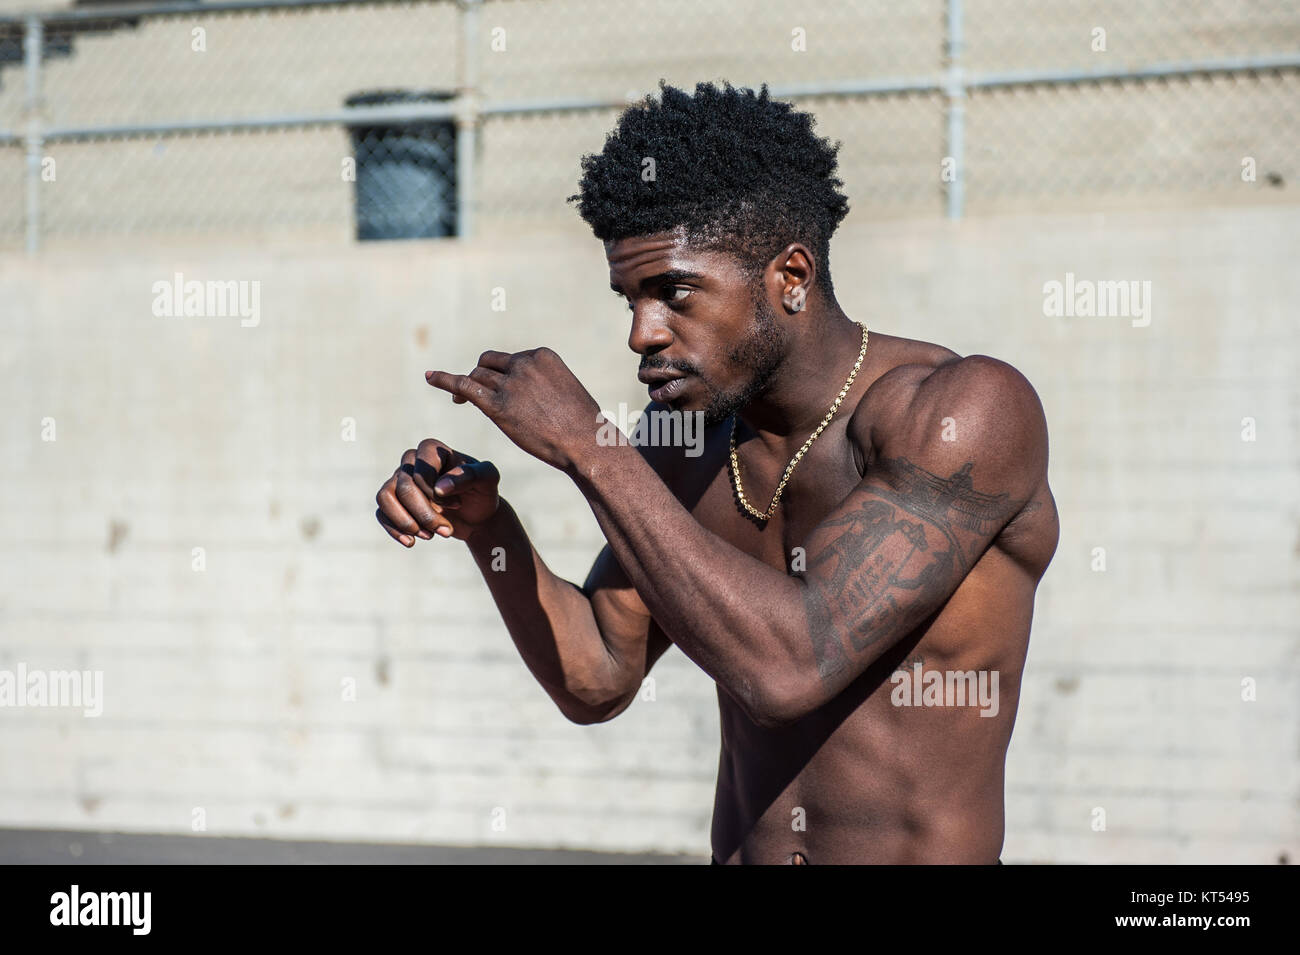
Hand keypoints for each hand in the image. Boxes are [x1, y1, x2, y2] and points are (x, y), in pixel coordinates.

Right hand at [375, 438, 499, 545]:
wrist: (477, 514)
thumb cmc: (482, 491)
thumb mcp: (488, 479)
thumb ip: (470, 475)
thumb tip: (440, 487)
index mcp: (432, 450)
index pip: (420, 470)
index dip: (435, 493)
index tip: (458, 504)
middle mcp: (411, 462)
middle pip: (404, 488)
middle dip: (425, 515)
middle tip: (446, 531)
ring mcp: (399, 481)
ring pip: (385, 497)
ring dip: (407, 522)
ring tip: (429, 536)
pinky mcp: (393, 502)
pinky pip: (381, 513)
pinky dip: (395, 530)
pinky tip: (412, 542)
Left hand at [425, 348, 600, 472]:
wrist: (585, 443)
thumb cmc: (583, 426)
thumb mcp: (569, 392)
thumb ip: (548, 386)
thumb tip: (542, 397)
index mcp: (542, 356)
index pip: (511, 359)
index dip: (503, 374)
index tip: (503, 389)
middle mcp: (523, 364)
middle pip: (489, 364)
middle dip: (482, 376)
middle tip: (477, 395)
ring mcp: (509, 383)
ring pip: (477, 377)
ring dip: (468, 388)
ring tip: (460, 401)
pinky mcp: (497, 405)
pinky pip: (464, 386)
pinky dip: (445, 380)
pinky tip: (430, 377)